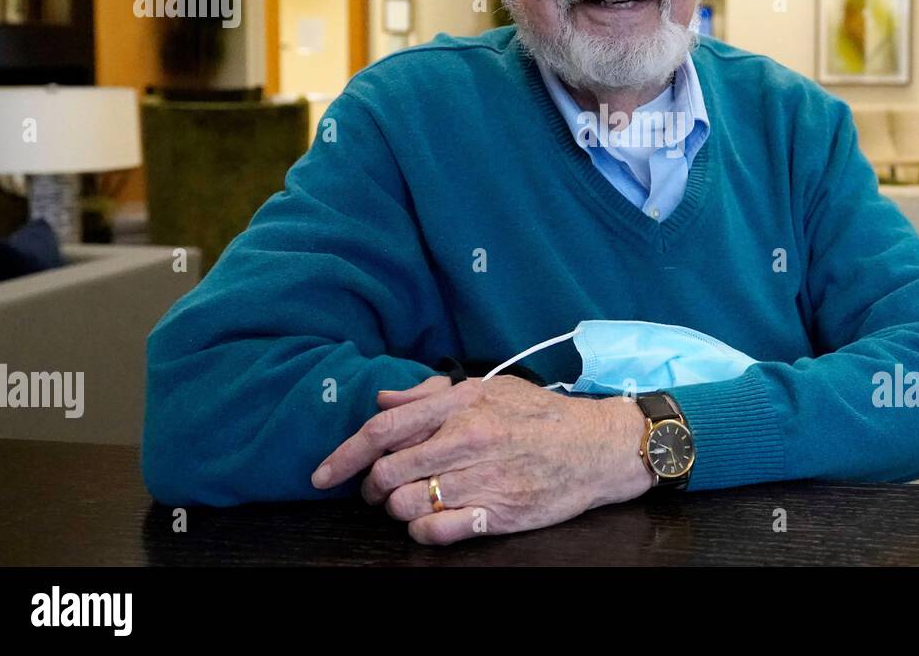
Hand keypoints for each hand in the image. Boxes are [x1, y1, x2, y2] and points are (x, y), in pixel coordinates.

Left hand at [310, 374, 653, 544]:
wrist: (597, 446)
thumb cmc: (540, 416)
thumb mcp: (489, 388)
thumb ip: (431, 394)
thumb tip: (384, 398)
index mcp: (460, 406)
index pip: (383, 430)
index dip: (344, 455)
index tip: (322, 475)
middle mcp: (467, 440)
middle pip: (386, 474)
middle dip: (371, 488)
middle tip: (379, 490)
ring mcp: (483, 479)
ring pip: (404, 505)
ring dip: (397, 509)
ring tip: (412, 501)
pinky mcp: (498, 514)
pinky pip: (436, 531)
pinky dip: (421, 530)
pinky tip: (431, 520)